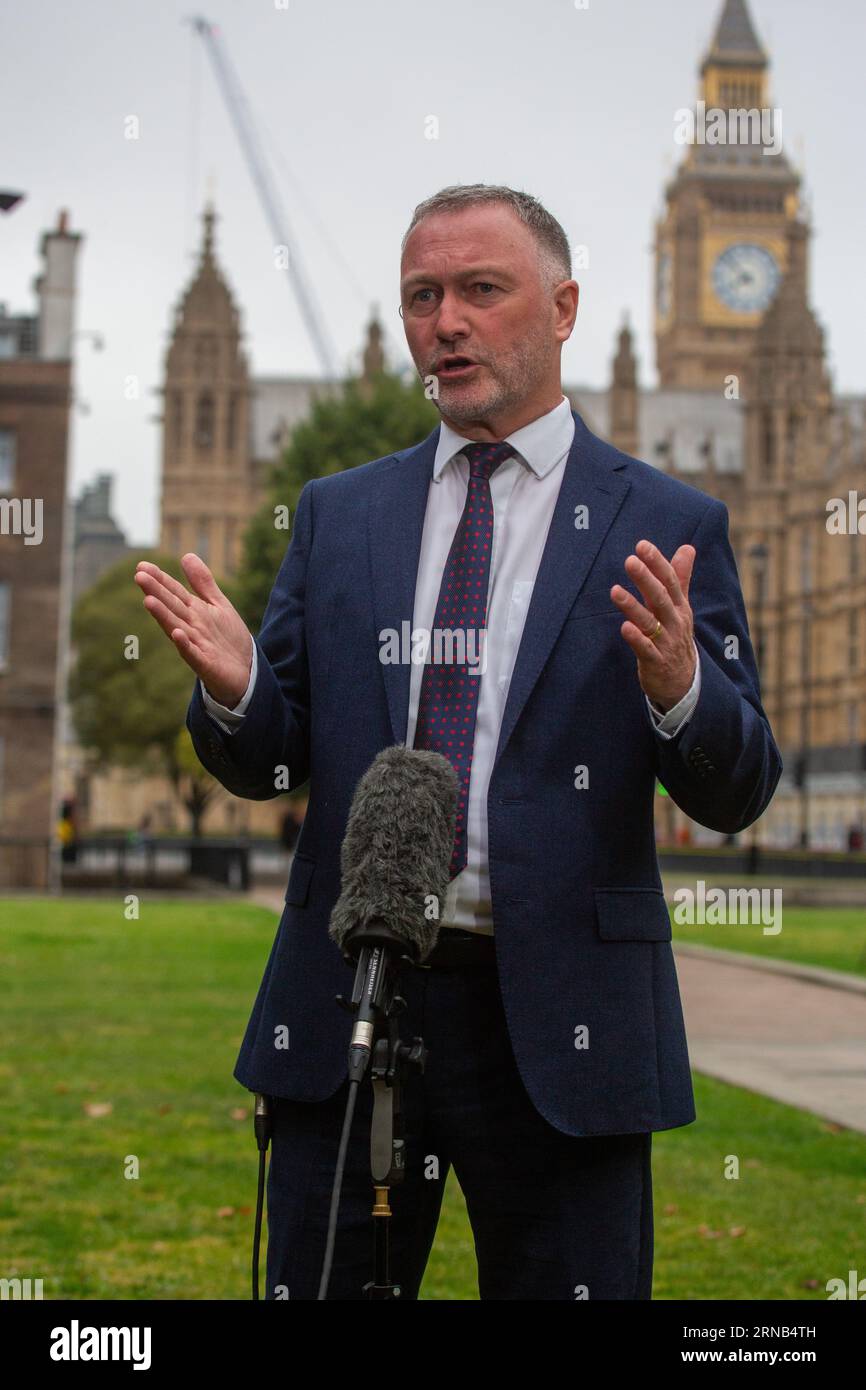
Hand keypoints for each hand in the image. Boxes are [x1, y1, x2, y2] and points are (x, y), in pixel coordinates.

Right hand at [134, 553, 252, 707]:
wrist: (246, 672)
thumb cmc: (228, 639)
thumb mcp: (218, 605)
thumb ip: (203, 583)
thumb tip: (186, 555)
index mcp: (193, 612)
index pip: (174, 592)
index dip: (160, 579)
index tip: (142, 566)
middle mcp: (190, 627)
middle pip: (172, 607)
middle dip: (156, 592)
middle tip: (139, 576)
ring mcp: (196, 646)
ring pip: (176, 627)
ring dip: (163, 616)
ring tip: (148, 601)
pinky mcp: (205, 664)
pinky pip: (193, 654)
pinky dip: (185, 645)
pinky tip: (177, 634)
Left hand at [610, 539, 696, 711]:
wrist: (684, 682)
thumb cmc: (676, 637)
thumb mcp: (681, 607)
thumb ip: (680, 578)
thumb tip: (687, 547)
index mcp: (679, 607)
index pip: (670, 581)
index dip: (657, 563)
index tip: (642, 545)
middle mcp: (674, 622)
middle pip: (660, 597)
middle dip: (646, 578)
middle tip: (630, 560)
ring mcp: (665, 642)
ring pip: (649, 622)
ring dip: (632, 606)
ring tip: (615, 591)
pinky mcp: (655, 661)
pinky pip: (645, 649)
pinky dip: (636, 638)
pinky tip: (624, 627)